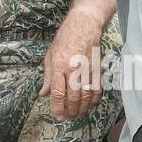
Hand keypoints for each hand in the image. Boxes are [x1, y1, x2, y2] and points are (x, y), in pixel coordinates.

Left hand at [40, 6, 104, 120]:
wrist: (84, 24)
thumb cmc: (65, 38)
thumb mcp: (50, 55)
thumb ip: (48, 77)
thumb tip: (44, 93)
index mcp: (59, 65)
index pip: (58, 92)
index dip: (58, 107)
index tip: (58, 117)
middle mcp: (73, 68)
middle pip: (74, 96)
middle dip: (72, 111)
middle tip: (69, 117)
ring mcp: (87, 68)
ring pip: (86, 95)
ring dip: (83, 108)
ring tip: (79, 114)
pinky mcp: (97, 68)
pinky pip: (97, 88)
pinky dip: (94, 99)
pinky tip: (90, 104)